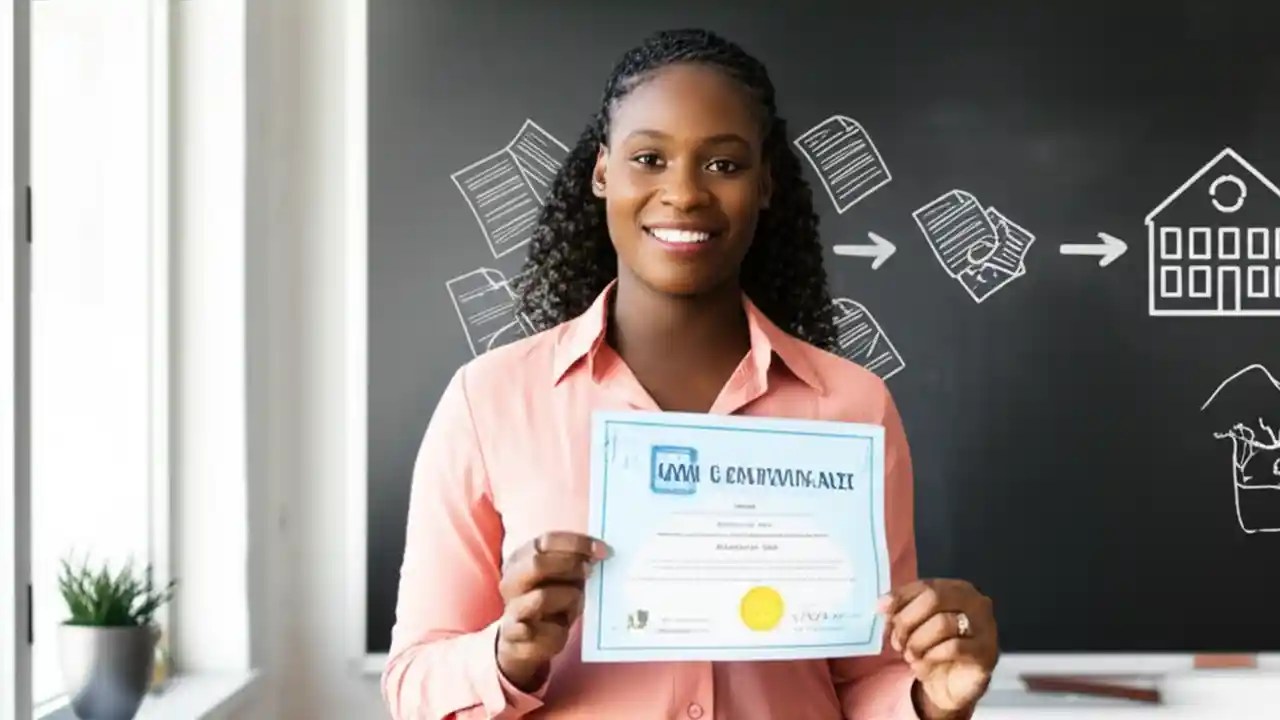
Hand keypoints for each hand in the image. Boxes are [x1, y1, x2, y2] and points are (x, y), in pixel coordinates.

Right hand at [495, 531, 608, 690]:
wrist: (523, 639)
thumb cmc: (551, 602)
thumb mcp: (562, 578)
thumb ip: (574, 564)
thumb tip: (600, 553)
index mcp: (521, 559)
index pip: (547, 541)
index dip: (577, 543)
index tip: (605, 550)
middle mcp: (511, 580)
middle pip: (538, 563)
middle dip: (570, 566)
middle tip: (591, 572)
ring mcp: (511, 607)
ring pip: (542, 597)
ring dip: (568, 599)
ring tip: (577, 605)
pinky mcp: (514, 636)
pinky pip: (538, 631)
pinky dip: (552, 632)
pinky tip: (556, 629)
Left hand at [878, 579, 998, 717]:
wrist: (952, 686)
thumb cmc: (933, 648)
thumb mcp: (914, 625)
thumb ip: (901, 610)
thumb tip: (882, 604)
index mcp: (958, 589)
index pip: (926, 585)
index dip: (900, 597)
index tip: (881, 611)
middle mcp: (976, 603)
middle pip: (934, 598)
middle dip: (907, 620)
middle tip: (896, 641)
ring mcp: (986, 627)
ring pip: (942, 623)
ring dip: (917, 642)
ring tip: (909, 656)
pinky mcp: (986, 653)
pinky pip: (953, 648)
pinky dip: (930, 658)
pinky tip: (922, 667)